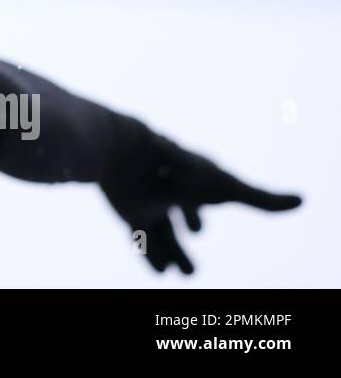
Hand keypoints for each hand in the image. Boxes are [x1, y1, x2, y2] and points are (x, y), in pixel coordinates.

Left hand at [99, 129, 301, 274]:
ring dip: (171, 254)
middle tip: (191, 269)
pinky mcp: (128, 210)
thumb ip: (262, 199)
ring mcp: (147, 201)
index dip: (199, 217)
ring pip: (160, 233)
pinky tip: (160, 272)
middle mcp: (168, 190)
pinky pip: (140, 237)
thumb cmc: (179, 169)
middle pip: (178, 220)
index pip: (199, 201)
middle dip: (185, 239)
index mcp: (194, 180)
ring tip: (183, 274)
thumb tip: (302, 201)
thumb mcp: (227, 188)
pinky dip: (151, 255)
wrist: (126, 153)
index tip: (200, 230)